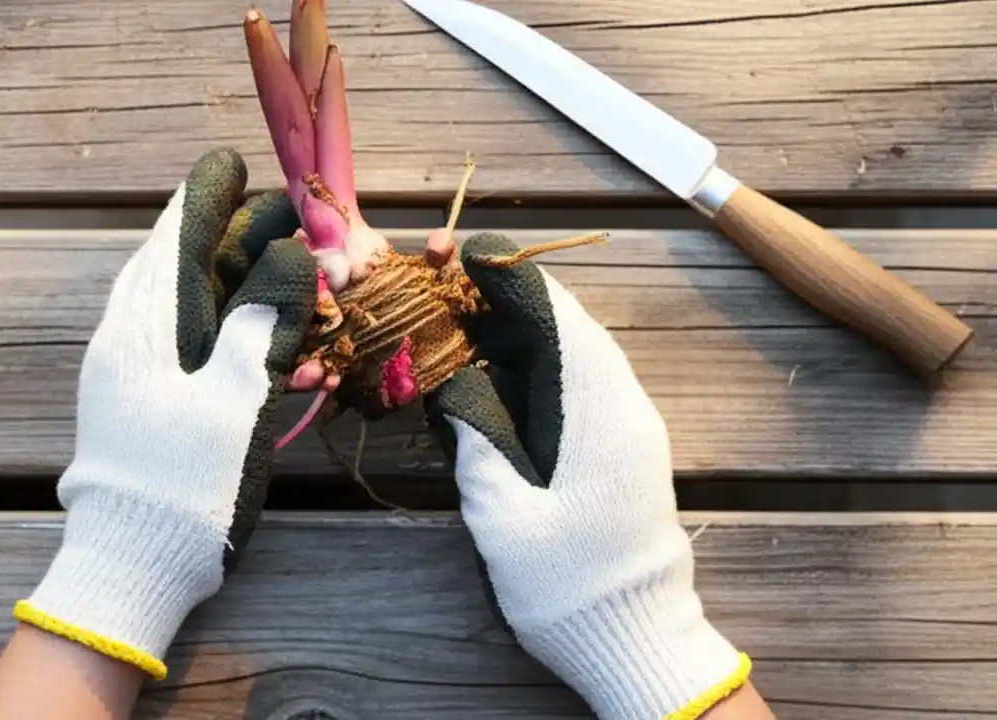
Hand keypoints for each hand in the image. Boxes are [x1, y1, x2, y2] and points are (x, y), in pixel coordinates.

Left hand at [14, 149, 314, 679]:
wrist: (129, 564)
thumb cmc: (186, 482)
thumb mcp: (235, 399)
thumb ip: (262, 322)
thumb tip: (289, 253)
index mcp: (147, 325)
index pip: (177, 235)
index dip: (209, 196)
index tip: (235, 163)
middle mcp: (126, 336)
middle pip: (176, 261)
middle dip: (227, 234)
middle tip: (279, 218)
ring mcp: (122, 369)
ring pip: (172, 298)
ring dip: (219, 274)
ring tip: (265, 261)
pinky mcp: (129, 399)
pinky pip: (169, 333)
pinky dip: (208, 315)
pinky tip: (234, 324)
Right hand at [427, 234, 750, 719]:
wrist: (637, 643)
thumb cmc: (571, 589)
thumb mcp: (505, 519)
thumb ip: (478, 442)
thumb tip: (453, 383)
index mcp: (602, 416)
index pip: (560, 318)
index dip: (510, 277)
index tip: (463, 252)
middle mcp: (624, 408)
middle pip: (567, 325)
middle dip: (506, 296)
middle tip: (442, 282)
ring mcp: (627, 427)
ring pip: (572, 352)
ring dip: (518, 328)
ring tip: (455, 317)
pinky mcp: (620, 449)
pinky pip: (576, 384)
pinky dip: (531, 365)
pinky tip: (488, 372)